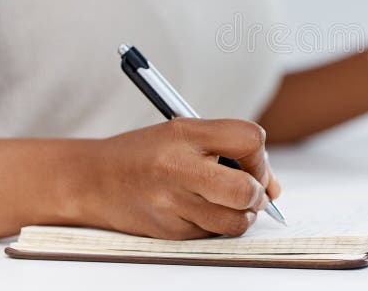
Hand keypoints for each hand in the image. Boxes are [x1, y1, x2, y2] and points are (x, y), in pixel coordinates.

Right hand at [85, 119, 280, 239]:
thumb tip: (275, 190)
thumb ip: (232, 150)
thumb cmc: (146, 153)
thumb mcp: (185, 133)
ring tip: (227, 202)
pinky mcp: (169, 231)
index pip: (250, 139)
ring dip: (242, 214)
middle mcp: (178, 167)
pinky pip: (212, 234)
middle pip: (245, 189)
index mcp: (186, 132)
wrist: (92, 180)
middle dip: (258, 193)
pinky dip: (215, 225)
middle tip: (253, 192)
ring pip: (234, 220)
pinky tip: (198, 210)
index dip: (260, 155)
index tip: (253, 162)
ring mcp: (172, 202)